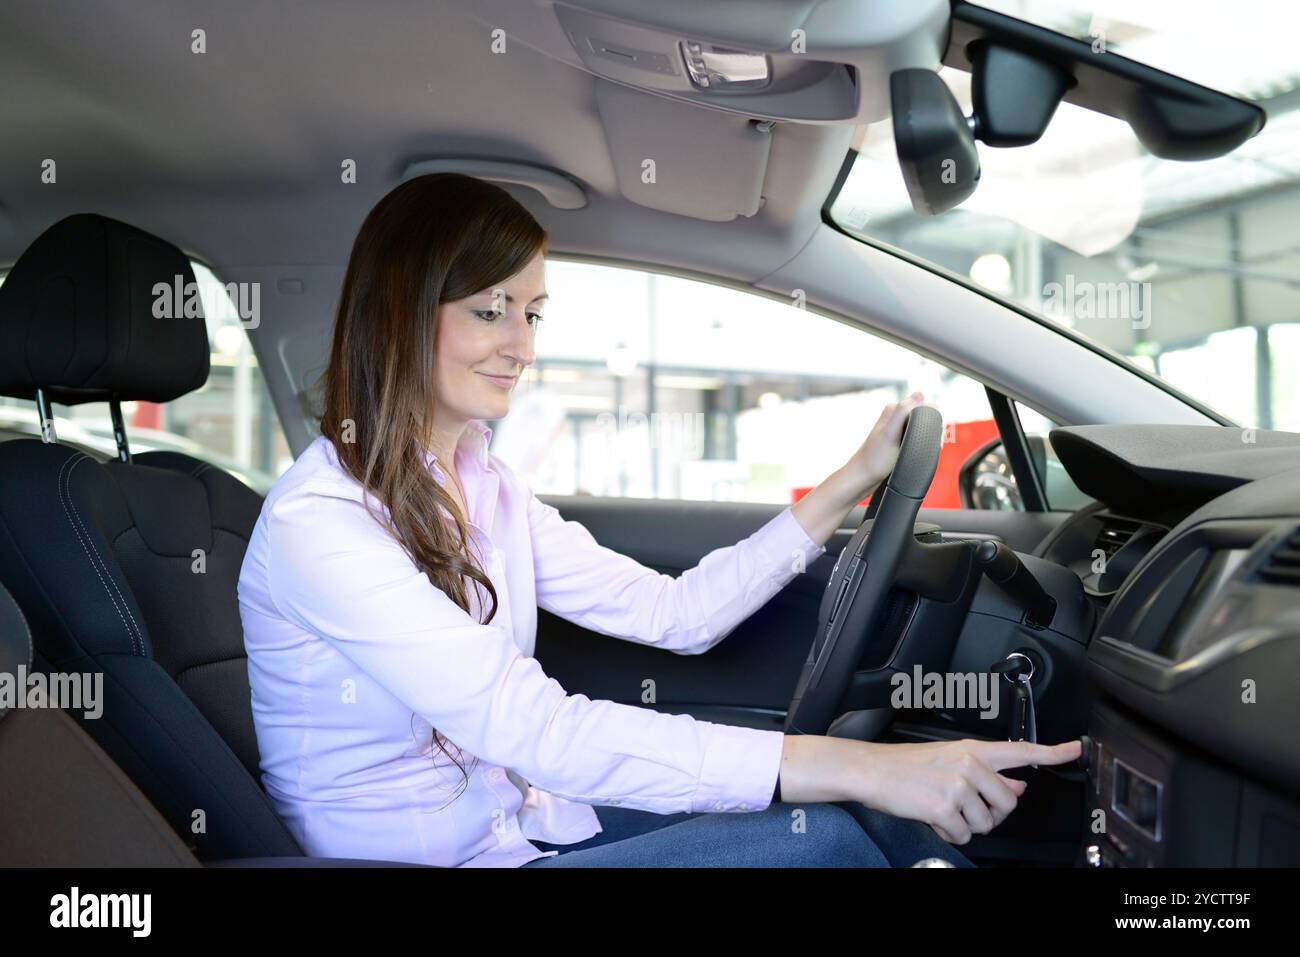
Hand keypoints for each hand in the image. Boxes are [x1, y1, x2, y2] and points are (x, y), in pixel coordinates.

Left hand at [840, 392, 926, 499]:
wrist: (863, 477)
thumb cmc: (875, 459)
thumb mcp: (890, 433)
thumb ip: (902, 412)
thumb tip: (919, 393)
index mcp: (893, 410)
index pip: (925, 405)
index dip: (933, 420)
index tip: (932, 437)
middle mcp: (895, 416)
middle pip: (925, 416)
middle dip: (931, 430)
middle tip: (928, 447)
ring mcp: (897, 428)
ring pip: (922, 428)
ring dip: (927, 438)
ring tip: (920, 452)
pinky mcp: (898, 439)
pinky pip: (916, 437)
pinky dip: (921, 445)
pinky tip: (917, 455)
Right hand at [853, 737, 1081, 843]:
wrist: (871, 770)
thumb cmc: (904, 766)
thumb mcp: (949, 760)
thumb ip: (986, 772)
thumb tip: (1017, 784)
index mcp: (972, 750)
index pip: (1021, 750)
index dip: (1053, 752)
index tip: (1074, 750)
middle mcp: (969, 764)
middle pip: (1008, 802)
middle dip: (990, 813)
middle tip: (963, 806)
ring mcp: (958, 785)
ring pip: (986, 823)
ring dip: (966, 824)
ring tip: (941, 807)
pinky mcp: (946, 806)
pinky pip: (964, 834)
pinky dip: (949, 832)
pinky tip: (932, 816)